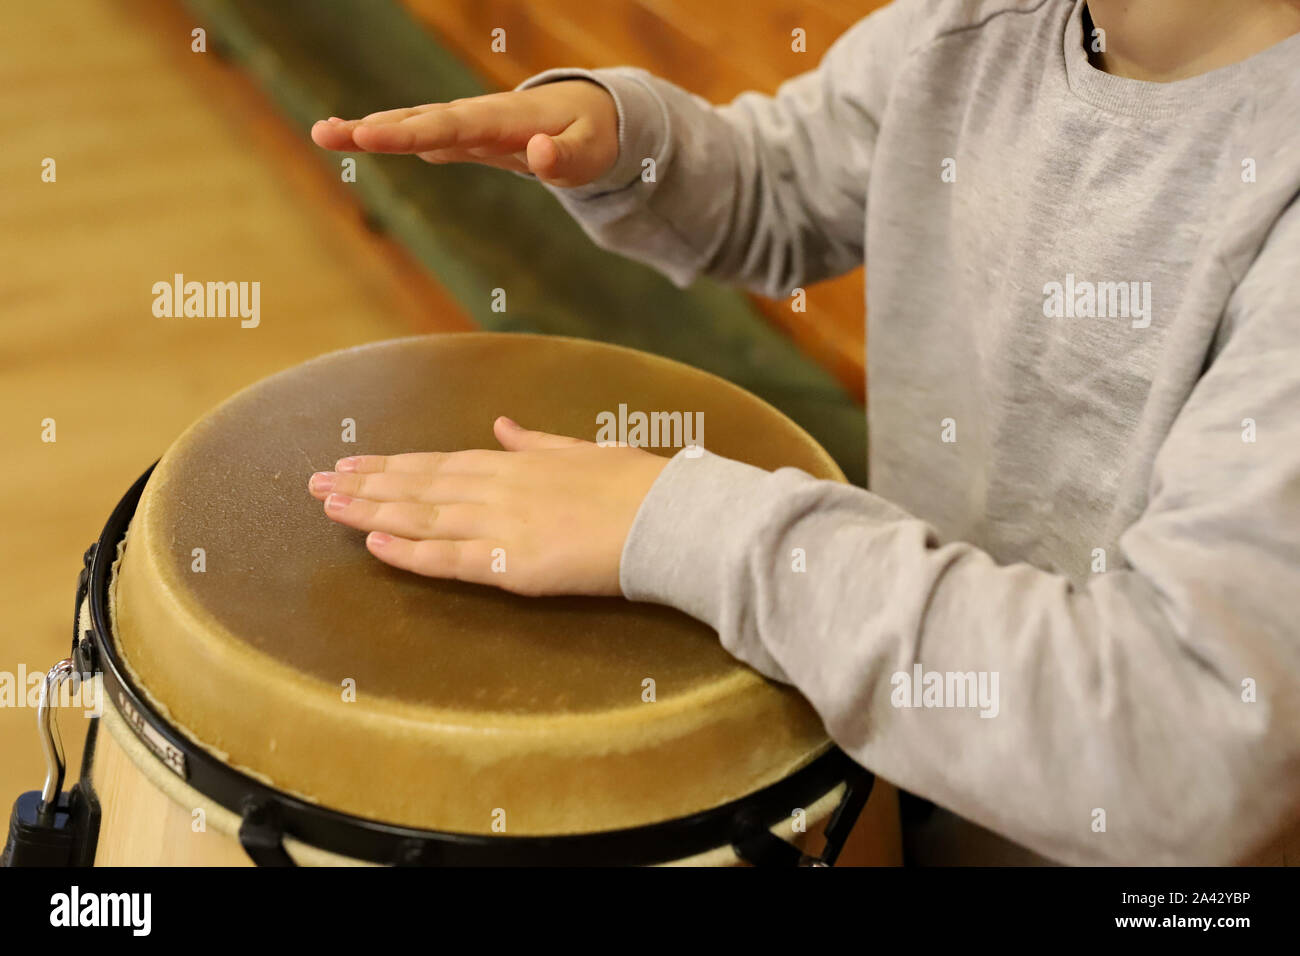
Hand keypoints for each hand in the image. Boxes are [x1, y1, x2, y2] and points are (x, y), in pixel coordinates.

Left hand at [307, 417, 669, 595]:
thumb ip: (537, 442)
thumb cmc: (637, 483)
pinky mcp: (513, 564)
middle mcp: (498, 488)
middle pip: (418, 487)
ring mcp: (501, 524)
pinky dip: (409, 553)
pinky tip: (374, 545)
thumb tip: (502, 425)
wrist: (668, 516)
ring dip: (371, 513)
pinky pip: (449, 560)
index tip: (354, 463)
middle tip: (315, 483)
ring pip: (422, 518)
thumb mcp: (584, 447)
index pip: (438, 463)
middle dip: (365, 485)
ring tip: (328, 507)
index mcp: (516, 462)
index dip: (392, 465)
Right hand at [310, 81, 618, 186]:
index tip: (370, 136)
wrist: (592, 113)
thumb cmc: (593, 136)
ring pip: (413, 124)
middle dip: (374, 128)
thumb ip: (566, 158)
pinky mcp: (464, 137)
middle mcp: (477, 117)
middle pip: (419, 122)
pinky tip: (355, 137)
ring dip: (370, 128)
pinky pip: (421, 135)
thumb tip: (538, 157)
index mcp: (504, 120)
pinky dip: (389, 135)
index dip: (411, 132)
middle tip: (324, 133)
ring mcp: (467, 126)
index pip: (450, 126)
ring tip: (322, 132)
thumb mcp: (590, 153)